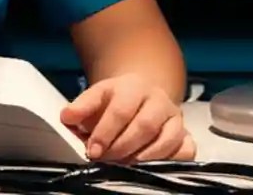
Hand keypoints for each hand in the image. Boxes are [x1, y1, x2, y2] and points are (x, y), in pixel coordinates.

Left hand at [60, 73, 194, 162]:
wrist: (142, 92)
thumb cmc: (116, 99)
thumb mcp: (96, 96)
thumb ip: (81, 106)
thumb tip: (66, 117)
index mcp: (133, 87)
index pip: (121, 110)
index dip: (105, 132)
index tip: (92, 150)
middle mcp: (158, 100)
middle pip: (145, 125)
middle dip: (122, 147)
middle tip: (105, 159)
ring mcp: (175, 117)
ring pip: (167, 139)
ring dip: (143, 157)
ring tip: (123, 165)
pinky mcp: (185, 133)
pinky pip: (186, 149)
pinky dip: (171, 160)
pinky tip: (150, 166)